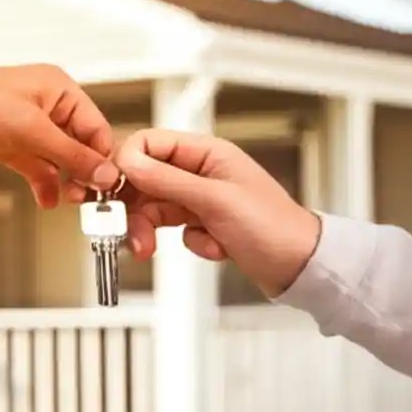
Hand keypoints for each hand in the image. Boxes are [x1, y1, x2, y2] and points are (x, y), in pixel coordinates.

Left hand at [0, 63, 119, 207]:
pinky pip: (35, 167)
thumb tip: (103, 171)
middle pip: (80, 144)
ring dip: (65, 181)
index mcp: (57, 88)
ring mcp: (24, 126)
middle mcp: (44, 105)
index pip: (96, 126)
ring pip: (58, 159)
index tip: (109, 185)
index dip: (104, 157)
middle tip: (88, 197)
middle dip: (85, 171)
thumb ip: (70, 153)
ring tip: (69, 200)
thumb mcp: (28, 129)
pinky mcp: (5, 144)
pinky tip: (47, 198)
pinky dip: (43, 183)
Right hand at [113, 128, 321, 295]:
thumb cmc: (273, 227)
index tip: (111, 190)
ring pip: (155, 208)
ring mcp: (202, 199)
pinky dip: (189, 243)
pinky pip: (175, 230)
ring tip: (151, 250)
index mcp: (206, 152)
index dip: (126, 165)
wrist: (300, 266)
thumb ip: (167, 180)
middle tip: (129, 232)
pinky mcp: (205, 224)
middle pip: (145, 180)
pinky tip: (214, 247)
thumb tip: (127, 161)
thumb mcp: (214, 200)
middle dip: (134, 208)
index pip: (148, 144)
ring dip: (151, 231)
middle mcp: (201, 172)